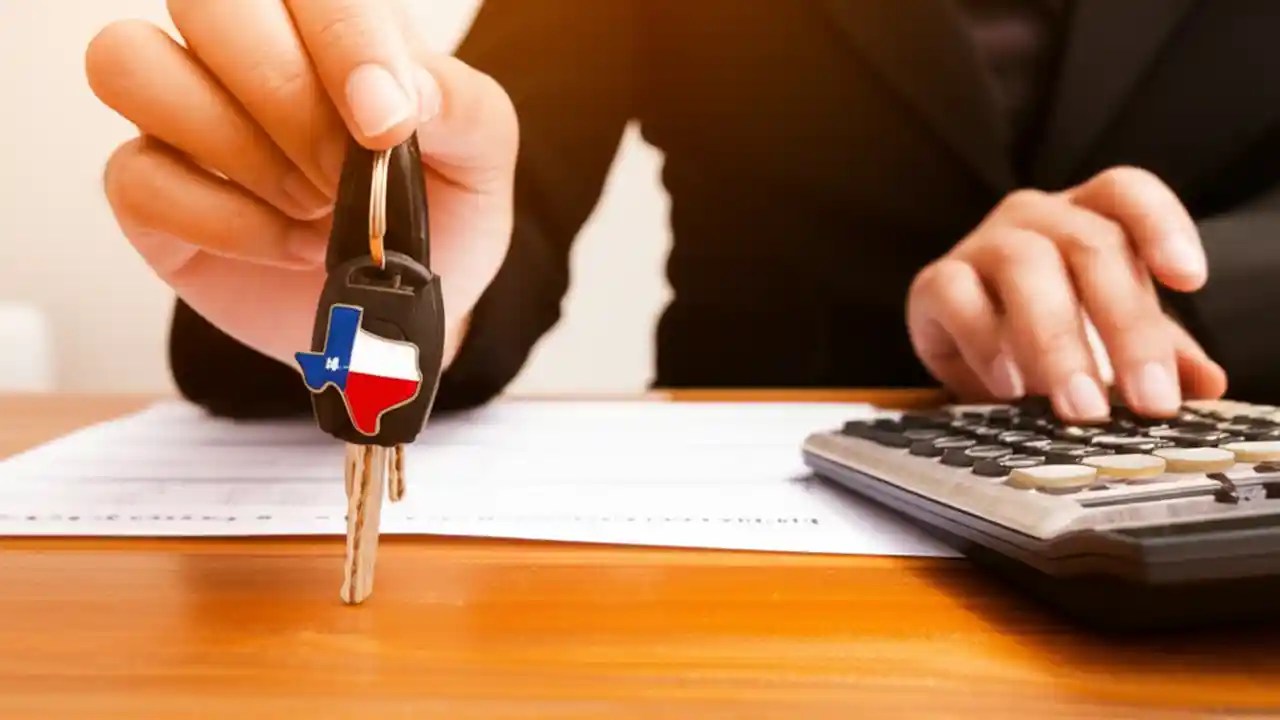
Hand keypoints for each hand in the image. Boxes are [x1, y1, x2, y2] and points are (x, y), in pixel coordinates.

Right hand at [85, 0, 516, 366]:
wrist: (403, 306)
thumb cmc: (438, 211)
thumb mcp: (482, 157)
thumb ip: (460, 106)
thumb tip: (395, 92)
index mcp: (331, 18)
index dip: (341, 39)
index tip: (385, 124)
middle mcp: (245, 47)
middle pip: (205, 1)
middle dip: (285, 99)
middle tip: (343, 173)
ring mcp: (184, 111)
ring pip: (131, 62)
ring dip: (239, 151)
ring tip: (312, 207)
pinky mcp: (149, 187)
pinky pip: (136, 174)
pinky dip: (228, 225)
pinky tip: (290, 247)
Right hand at [907, 166, 1226, 421]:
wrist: (968, 347)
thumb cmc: (1049, 328)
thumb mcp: (1113, 339)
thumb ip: (1160, 352)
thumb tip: (1208, 382)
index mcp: (1088, 214)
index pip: (1127, 193)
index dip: (1162, 226)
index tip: (1190, 280)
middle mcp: (1035, 217)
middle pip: (1090, 245)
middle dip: (1128, 327)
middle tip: (1149, 399)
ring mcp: (981, 244)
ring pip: (1025, 267)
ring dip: (1059, 342)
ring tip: (1082, 407)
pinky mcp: (934, 283)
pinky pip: (958, 297)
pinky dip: (987, 343)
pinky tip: (1011, 386)